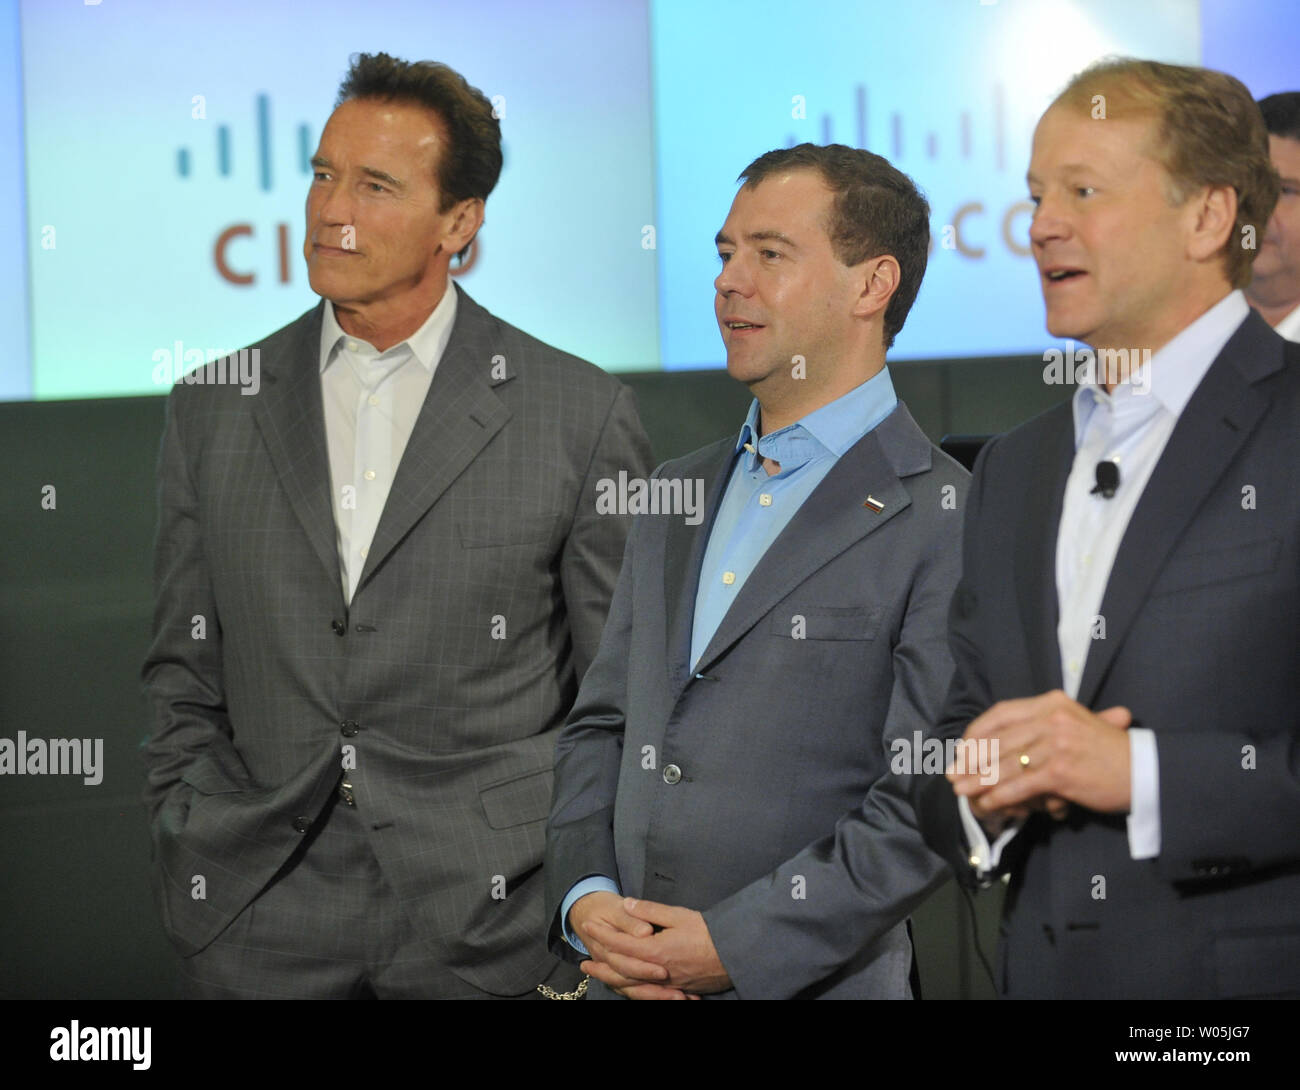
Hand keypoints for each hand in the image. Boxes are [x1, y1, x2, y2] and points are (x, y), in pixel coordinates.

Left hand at [582, 898, 729, 996]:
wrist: (736, 955)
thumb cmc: (709, 933)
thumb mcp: (679, 915)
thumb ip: (651, 911)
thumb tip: (627, 905)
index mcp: (655, 950)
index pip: (621, 943)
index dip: (603, 934)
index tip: (589, 926)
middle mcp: (657, 971)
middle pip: (621, 970)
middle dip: (601, 965)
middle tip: (583, 964)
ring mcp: (666, 983)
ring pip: (632, 986)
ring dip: (613, 980)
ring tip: (599, 976)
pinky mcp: (676, 989)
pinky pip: (648, 992)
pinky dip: (633, 989)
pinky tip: (628, 985)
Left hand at [948, 691, 1132, 817]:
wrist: (1146, 771)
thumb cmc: (1111, 751)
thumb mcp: (1077, 724)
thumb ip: (1043, 728)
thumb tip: (1003, 741)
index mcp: (1052, 703)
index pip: (1001, 713)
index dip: (977, 732)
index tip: (962, 749)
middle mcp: (1051, 719)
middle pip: (999, 740)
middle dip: (971, 759)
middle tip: (952, 774)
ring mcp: (1056, 745)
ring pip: (1005, 764)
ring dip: (978, 780)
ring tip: (962, 791)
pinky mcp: (1062, 772)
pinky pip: (1021, 785)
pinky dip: (1001, 795)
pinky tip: (988, 803)